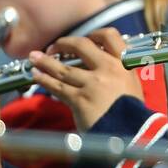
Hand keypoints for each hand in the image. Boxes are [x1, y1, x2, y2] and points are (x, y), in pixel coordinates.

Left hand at [28, 28, 144, 130]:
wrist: (132, 132)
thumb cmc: (133, 112)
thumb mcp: (132, 85)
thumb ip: (117, 73)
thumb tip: (96, 66)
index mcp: (124, 64)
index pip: (109, 36)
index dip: (93, 34)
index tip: (84, 38)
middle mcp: (108, 69)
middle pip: (81, 46)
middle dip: (63, 44)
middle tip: (54, 47)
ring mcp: (93, 84)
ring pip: (63, 68)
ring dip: (45, 61)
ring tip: (34, 58)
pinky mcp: (80, 99)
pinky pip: (57, 86)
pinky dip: (43, 79)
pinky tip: (36, 75)